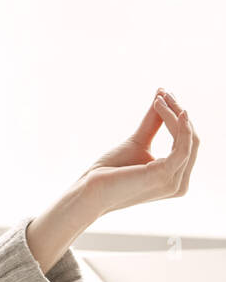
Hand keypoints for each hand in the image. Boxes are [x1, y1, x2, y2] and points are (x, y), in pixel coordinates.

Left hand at [76, 88, 199, 215]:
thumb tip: (161, 96)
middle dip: (179, 113)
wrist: (90, 190)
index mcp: (176, 177)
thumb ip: (153, 123)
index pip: (187, 143)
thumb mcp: (137, 142)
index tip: (164, 95)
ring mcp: (175, 182)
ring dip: (176, 115)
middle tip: (164, 92)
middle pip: (192, 140)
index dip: (179, 119)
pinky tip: (174, 110)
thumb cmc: (110, 170)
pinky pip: (182, 147)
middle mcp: (180, 183)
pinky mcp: (165, 175)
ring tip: (162, 97)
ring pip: (188, 140)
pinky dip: (180, 126)